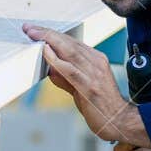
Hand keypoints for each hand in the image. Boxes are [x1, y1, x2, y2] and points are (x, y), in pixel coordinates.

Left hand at [23, 23, 150, 146]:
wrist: (120, 121)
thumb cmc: (102, 106)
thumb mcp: (82, 88)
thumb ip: (66, 78)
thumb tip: (50, 68)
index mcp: (96, 60)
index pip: (72, 42)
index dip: (53, 34)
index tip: (36, 30)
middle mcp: (96, 63)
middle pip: (69, 42)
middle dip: (48, 33)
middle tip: (30, 28)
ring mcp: (94, 74)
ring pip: (70, 51)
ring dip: (50, 41)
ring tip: (34, 34)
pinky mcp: (90, 88)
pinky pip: (71, 70)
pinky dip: (57, 59)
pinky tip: (46, 52)